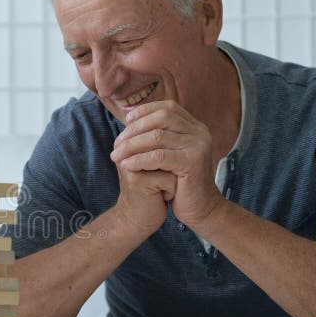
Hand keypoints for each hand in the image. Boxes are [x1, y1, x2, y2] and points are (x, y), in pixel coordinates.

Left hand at [109, 78, 225, 227]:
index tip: (126, 121)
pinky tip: (126, 166)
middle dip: (135, 129)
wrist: (200, 208)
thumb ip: (155, 136)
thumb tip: (127, 114)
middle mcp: (200, 133)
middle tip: (117, 143)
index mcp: (195, 128)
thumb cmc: (178, 182)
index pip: (168, 108)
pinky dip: (139, 159)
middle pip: (162, 118)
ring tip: (115, 156)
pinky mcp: (193, 162)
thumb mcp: (167, 154)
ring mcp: (198, 146)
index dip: (145, 111)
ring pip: (158, 137)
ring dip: (132, 145)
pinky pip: (159, 156)